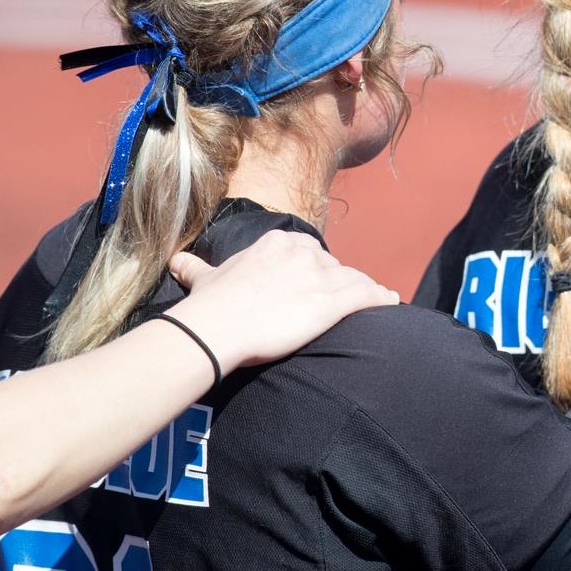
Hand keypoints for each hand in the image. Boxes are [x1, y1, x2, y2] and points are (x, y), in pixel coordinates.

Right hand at [164, 230, 399, 371]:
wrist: (215, 328)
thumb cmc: (210, 305)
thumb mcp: (205, 278)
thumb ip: (197, 267)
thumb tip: (178, 261)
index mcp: (278, 242)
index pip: (308, 252)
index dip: (315, 269)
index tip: (315, 282)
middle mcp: (303, 253)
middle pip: (332, 266)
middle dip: (336, 282)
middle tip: (337, 300)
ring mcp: (320, 276)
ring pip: (353, 279)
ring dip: (364, 290)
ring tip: (375, 301)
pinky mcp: (332, 301)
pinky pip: (368, 295)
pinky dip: (382, 299)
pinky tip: (392, 302)